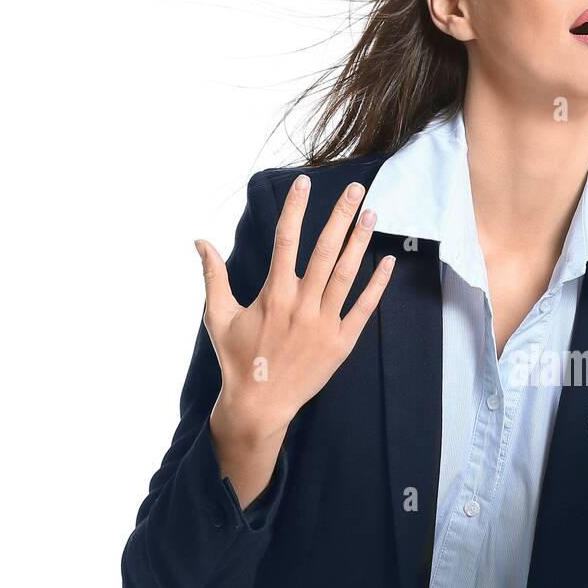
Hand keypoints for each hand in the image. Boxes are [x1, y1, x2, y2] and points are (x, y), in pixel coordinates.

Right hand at [196, 175, 393, 441]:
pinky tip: (387, 262)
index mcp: (273, 295)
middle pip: (325, 251)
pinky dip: (377, 285)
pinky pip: (364, 309)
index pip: (286, 240)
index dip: (296, 209)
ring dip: (360, 242)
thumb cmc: (236, 359)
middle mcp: (301, 305)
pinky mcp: (341, 343)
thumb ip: (214, 276)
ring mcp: (324, 324)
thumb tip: (199, 241)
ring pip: (347, 274)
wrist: (258, 405)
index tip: (304, 183)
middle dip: (340, 216)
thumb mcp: (217, 315)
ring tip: (371, 214)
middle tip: (354, 188)